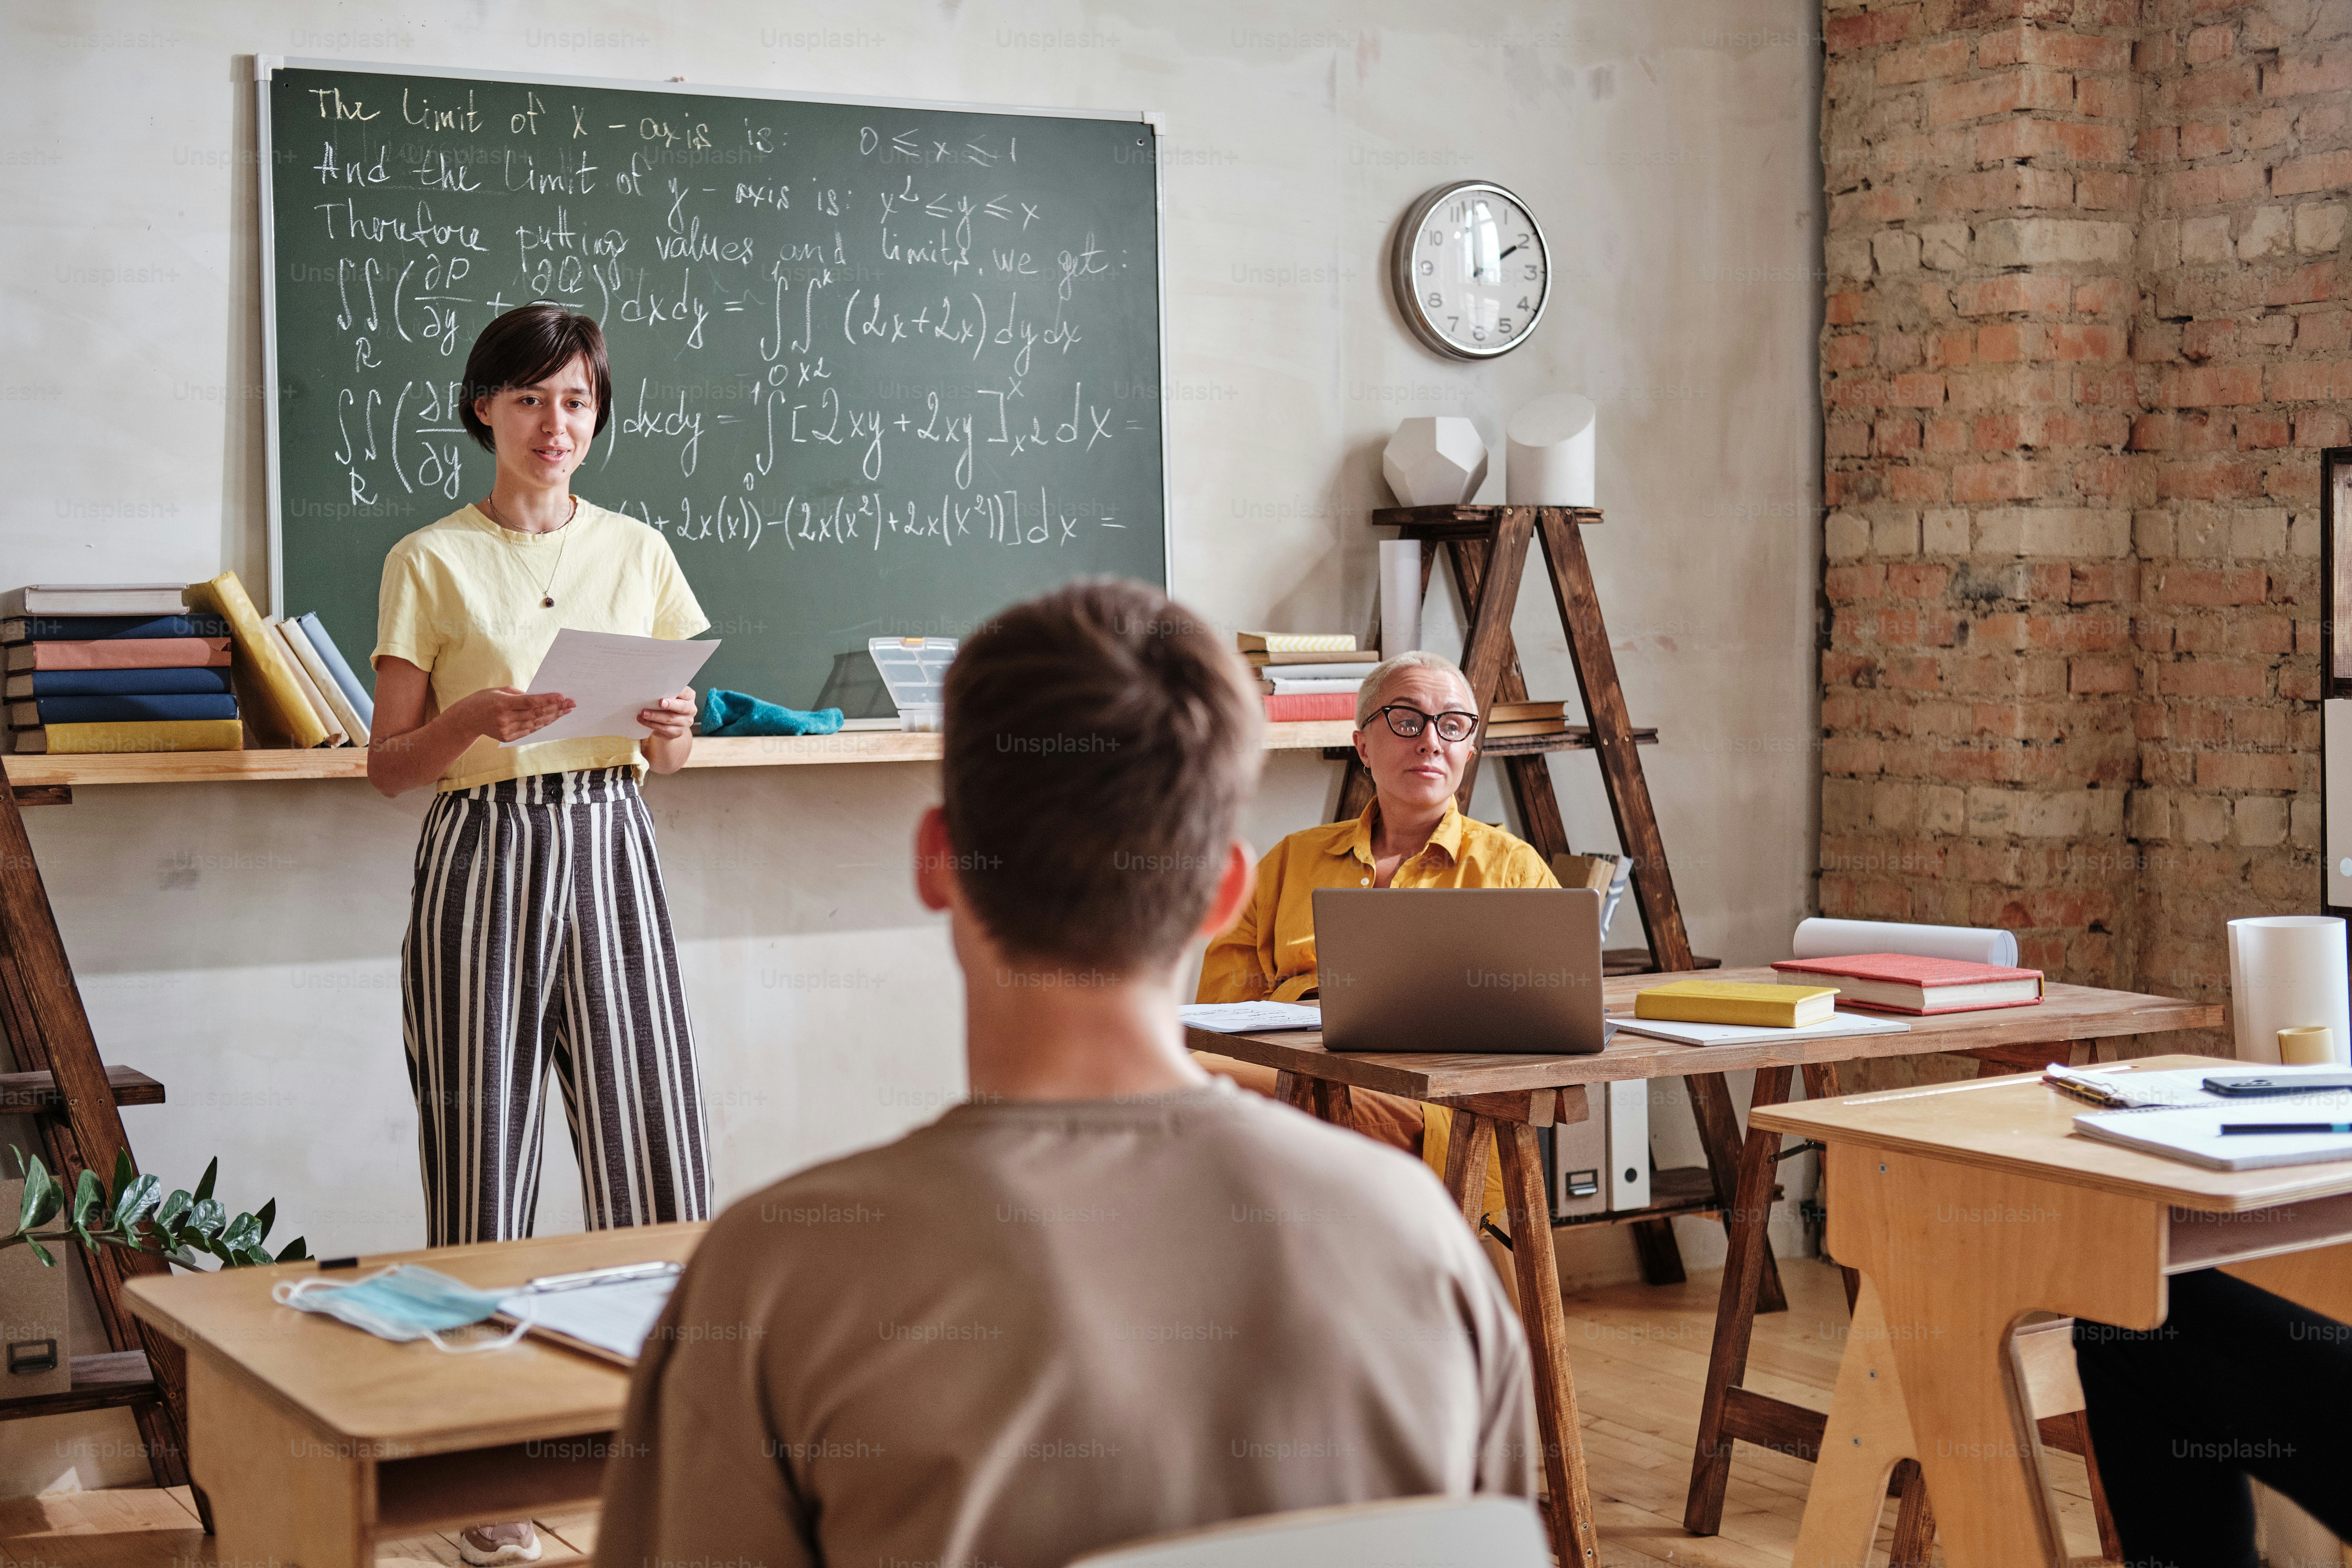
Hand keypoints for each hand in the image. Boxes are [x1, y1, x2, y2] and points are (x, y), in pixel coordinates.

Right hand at [446, 686, 573, 743]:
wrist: (467, 719)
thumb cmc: (484, 700)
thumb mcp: (499, 690)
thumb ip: (520, 694)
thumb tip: (540, 698)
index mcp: (502, 703)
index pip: (529, 702)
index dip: (547, 700)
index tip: (562, 697)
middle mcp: (504, 718)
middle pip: (536, 714)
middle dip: (555, 708)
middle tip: (571, 703)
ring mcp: (506, 730)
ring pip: (535, 724)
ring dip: (553, 717)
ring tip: (566, 711)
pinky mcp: (508, 738)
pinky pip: (530, 730)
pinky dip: (542, 724)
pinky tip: (553, 718)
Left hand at [639, 686, 695, 741]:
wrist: (670, 723)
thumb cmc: (668, 705)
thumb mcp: (669, 697)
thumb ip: (665, 694)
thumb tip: (652, 692)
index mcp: (689, 697)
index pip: (686, 693)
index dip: (679, 692)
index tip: (670, 691)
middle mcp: (691, 710)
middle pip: (681, 707)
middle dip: (670, 705)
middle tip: (659, 703)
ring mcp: (686, 722)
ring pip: (670, 719)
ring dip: (655, 716)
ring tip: (643, 713)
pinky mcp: (678, 732)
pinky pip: (664, 729)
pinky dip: (652, 724)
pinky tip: (643, 721)